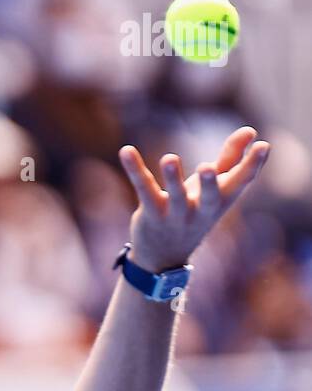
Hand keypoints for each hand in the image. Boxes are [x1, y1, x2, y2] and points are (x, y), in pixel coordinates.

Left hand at [118, 126, 269, 273]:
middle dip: (211, 184)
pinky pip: (144, 190)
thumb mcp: (214, 189)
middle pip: (210, 199)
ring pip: (175, 198)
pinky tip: (126, 150)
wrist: (162, 258)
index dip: (253, 165)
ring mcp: (175, 215)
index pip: (241, 184)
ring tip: (169, 158)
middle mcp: (200, 211)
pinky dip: (135, 169)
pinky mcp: (151, 214)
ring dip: (173, 178)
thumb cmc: (193, 213)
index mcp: (220, 202)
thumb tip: (251, 131)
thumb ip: (230, 160)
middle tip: (207, 168)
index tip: (264, 145)